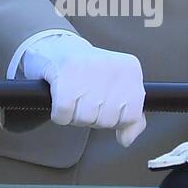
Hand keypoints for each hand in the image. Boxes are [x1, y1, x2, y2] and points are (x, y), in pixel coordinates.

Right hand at [21, 33, 145, 147]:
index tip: (104, 101)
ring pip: (85, 119)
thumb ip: (131, 117)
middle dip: (93, 116)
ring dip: (75, 115)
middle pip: (107, 120)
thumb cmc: (90, 73)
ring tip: (73, 95)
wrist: (56, 47)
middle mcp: (112, 68)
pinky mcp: (64, 76)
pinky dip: (60, 114)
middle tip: (85, 97)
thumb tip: (125, 139)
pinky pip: (64, 116)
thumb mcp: (118, 89)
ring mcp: (88, 70)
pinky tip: (60, 98)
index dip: (115, 116)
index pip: (131, 115)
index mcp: (130, 70)